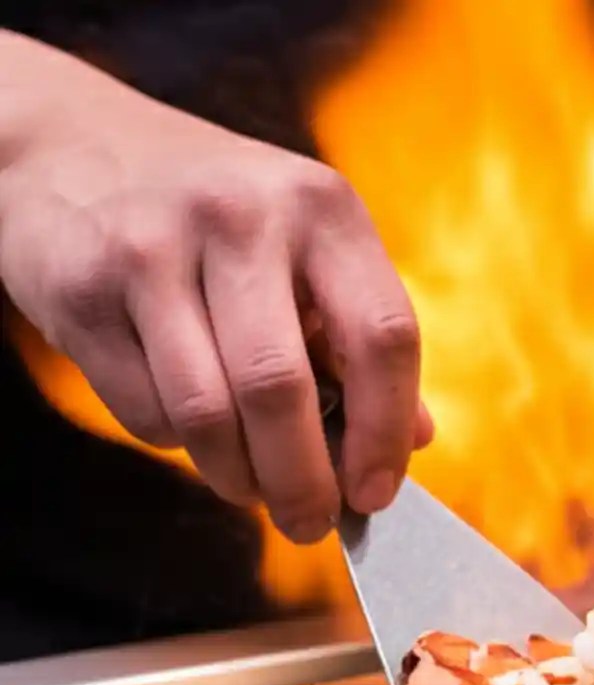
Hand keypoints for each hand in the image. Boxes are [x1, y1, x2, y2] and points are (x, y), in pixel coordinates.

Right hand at [0, 45, 431, 542]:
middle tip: (310, 524)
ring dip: (238, 476)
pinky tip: (191, 425)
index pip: (383, 335)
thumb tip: (414, 438)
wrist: (72, 145)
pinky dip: (177, 442)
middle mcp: (244, 218)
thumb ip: (360, 334)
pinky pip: (144, 410)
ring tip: (252, 488)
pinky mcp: (85, 289)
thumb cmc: (220, 214)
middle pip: (284, 388)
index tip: (378, 491)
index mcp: (323, 208)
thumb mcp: (306, 242)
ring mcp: (154, 249)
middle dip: (303, 481)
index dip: (387, 430)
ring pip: (208, 413)